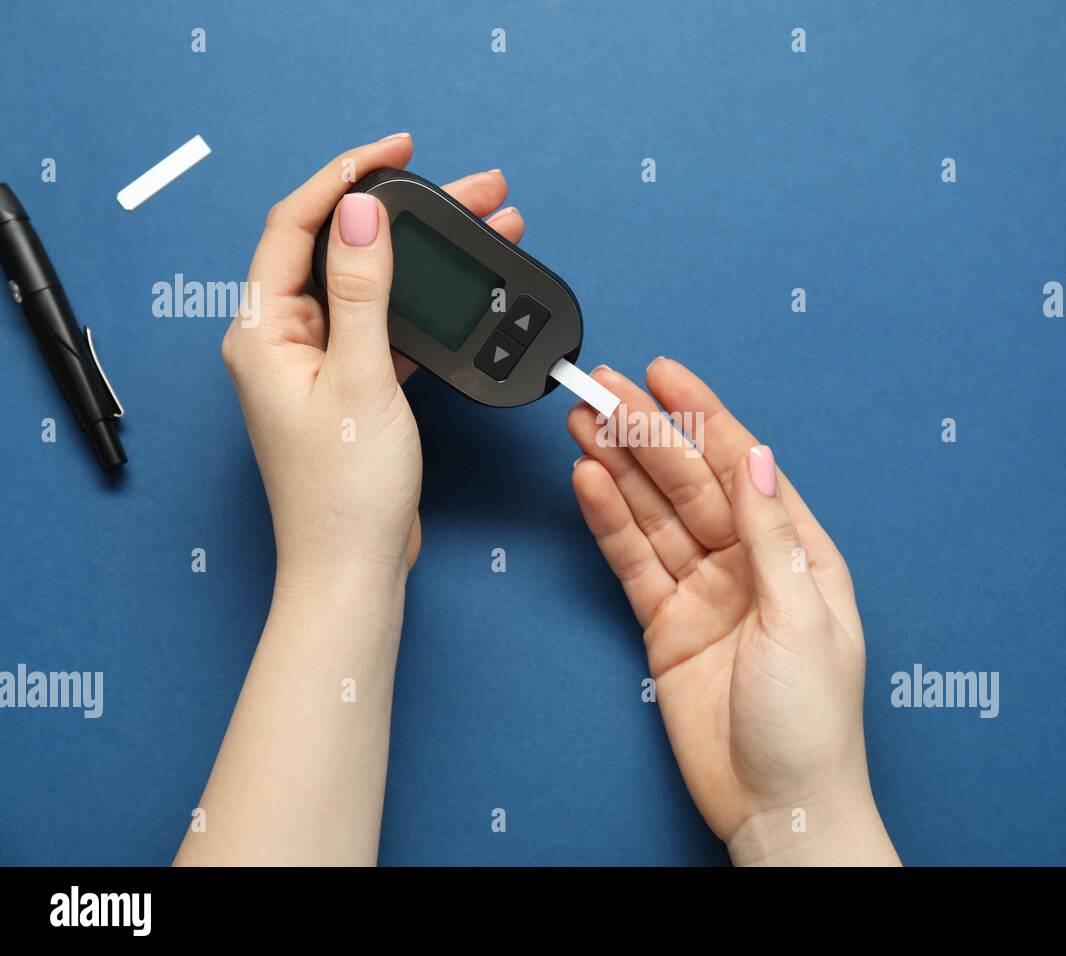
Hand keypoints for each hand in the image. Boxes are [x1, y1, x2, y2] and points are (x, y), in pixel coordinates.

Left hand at [220, 134, 524, 579]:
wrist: (356, 569)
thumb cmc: (346, 493)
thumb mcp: (361, 377)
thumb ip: (361, 290)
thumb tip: (360, 211)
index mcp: (263, 330)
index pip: (295, 224)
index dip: (345, 176)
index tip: (398, 151)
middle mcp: (282, 340)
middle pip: (340, 249)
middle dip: (403, 212)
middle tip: (468, 189)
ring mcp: (315, 365)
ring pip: (369, 286)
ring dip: (423, 257)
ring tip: (484, 227)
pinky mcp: (348, 388)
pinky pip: (383, 326)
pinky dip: (422, 304)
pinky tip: (459, 293)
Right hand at [568, 359, 898, 864]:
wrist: (777, 805)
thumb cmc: (813, 724)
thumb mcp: (804, 618)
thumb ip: (773, 536)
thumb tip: (757, 458)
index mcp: (798, 553)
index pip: (744, 465)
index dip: (703, 415)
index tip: (665, 375)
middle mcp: (749, 563)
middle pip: (689, 481)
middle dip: (647, 431)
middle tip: (602, 388)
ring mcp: (704, 591)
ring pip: (655, 513)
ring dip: (620, 465)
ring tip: (582, 421)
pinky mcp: (666, 623)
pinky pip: (634, 561)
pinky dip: (610, 522)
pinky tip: (589, 482)